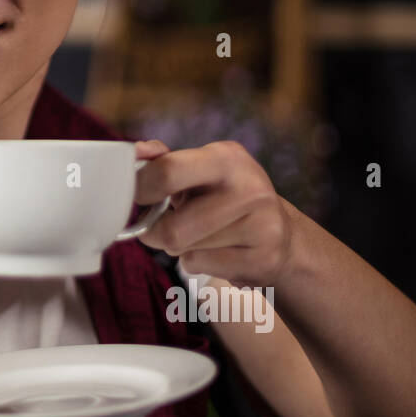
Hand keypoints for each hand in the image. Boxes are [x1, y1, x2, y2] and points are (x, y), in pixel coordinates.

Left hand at [132, 138, 294, 287]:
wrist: (280, 236)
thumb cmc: (223, 199)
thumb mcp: (199, 172)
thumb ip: (164, 161)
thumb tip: (138, 151)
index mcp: (226, 157)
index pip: (166, 172)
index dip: (139, 189)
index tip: (135, 198)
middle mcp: (249, 188)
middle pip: (171, 228)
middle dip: (153, 233)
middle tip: (155, 229)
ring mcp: (261, 224)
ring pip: (184, 248)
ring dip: (178, 247)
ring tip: (196, 237)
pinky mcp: (264, 258)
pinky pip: (201, 266)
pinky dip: (196, 263)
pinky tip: (216, 252)